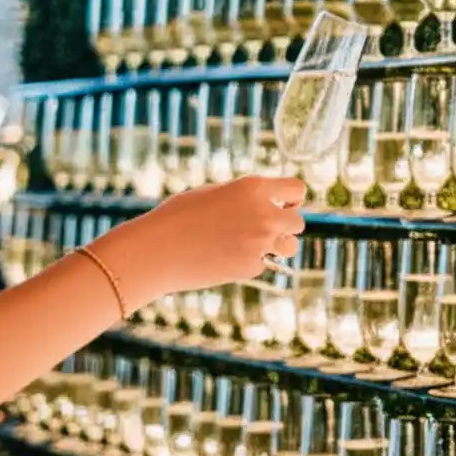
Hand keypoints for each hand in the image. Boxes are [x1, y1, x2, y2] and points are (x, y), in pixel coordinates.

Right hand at [87, 176, 305, 308]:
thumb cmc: (178, 216)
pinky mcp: (251, 267)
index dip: (291, 199)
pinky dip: (249, 263)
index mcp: (254, 188)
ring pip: (290, 246)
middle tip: (263, 230)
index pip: (297, 189)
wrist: (156, 250)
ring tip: (251, 245)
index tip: (281, 206)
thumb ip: (244, 197)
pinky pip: (262, 264)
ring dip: (277, 246)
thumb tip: (267, 203)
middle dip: (284, 226)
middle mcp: (264, 214)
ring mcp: (260, 242)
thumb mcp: (214, 194)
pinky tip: (225, 258)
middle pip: (298, 221)